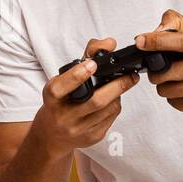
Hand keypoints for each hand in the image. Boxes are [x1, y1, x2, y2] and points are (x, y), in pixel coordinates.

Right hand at [31, 36, 138, 156]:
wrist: (52, 134)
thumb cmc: (60, 101)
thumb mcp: (63, 79)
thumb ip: (85, 57)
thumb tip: (109, 43)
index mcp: (51, 99)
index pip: (60, 87)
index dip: (76, 76)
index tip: (92, 65)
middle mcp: (63, 117)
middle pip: (95, 101)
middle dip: (117, 85)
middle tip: (130, 75)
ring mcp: (78, 130)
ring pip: (108, 109)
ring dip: (119, 94)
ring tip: (122, 84)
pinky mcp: (92, 137)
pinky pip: (111, 118)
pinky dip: (116, 105)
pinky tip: (113, 99)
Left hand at [135, 9, 182, 119]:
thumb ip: (181, 25)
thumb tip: (157, 28)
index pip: (178, 41)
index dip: (156, 41)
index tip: (140, 41)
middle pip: (164, 72)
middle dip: (156, 71)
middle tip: (161, 68)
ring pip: (165, 90)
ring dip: (165, 85)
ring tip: (177, 79)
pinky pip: (174, 103)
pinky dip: (175, 97)